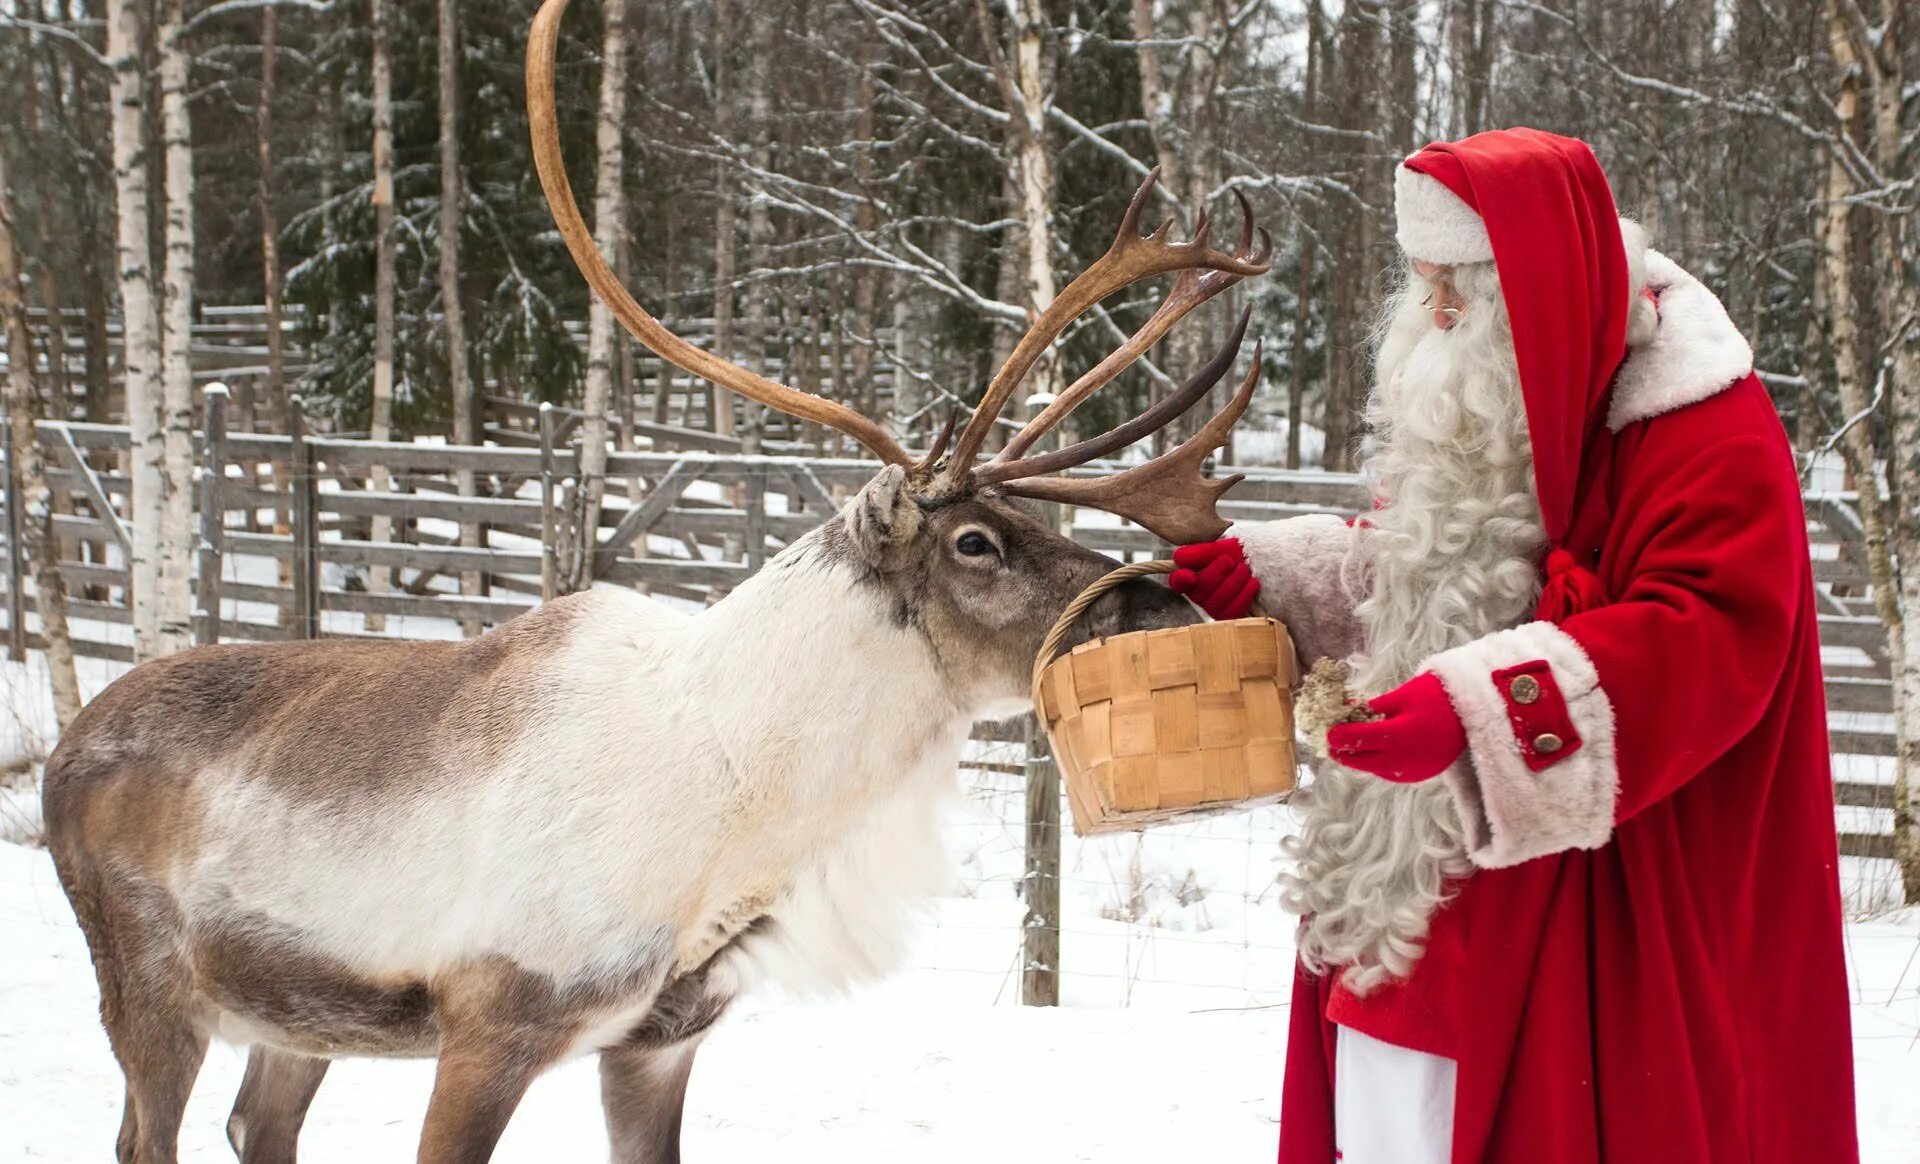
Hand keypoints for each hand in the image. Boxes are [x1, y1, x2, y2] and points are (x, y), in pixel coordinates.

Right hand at [1169, 538, 1259, 620]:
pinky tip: (1253, 582)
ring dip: (1234, 582)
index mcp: (1190, 575)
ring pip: (1217, 602)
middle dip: (1217, 573)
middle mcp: (1198, 595)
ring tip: (1244, 568)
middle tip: (1230, 560)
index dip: (1180, 580)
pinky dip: (1245, 594)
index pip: (1177, 582)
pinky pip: (1233, 611)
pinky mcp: (1229, 616)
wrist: (1260, 562)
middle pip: (1200, 590)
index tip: (1190, 575)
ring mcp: (1213, 608)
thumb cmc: (1235, 554)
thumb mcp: (1218, 548)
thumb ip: (1198, 552)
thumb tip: (1178, 558)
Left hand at [1326, 672, 1466, 782]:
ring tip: (1345, 748)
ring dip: (1358, 759)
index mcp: (1399, 735)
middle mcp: (1404, 759)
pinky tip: (1369, 752)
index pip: (1359, 739)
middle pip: (1362, 761)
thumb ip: (1373, 707)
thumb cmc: (1437, 697)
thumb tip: (1346, 710)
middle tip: (1329, 744)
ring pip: (1373, 769)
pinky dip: (1376, 763)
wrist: (1473, 714)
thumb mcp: (1402, 696)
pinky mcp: (1418, 775)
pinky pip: (1388, 772)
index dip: (1339, 736)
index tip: (1326, 732)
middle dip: (1343, 752)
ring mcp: (1412, 771)